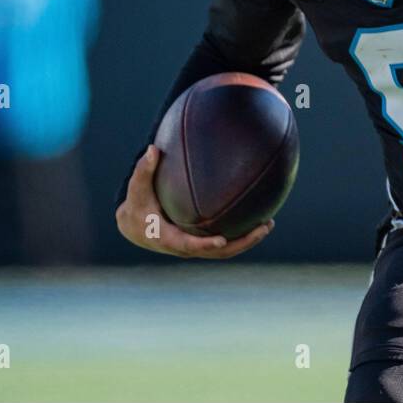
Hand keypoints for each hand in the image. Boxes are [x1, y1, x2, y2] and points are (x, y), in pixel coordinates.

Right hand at [115, 145, 273, 257]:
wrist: (134, 226)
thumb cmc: (137, 204)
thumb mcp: (137, 188)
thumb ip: (144, 169)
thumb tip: (152, 149)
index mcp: (167, 238)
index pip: (188, 245)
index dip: (205, 244)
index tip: (223, 240)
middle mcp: (184, 247)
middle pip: (216, 253)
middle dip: (241, 243)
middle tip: (264, 227)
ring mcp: (194, 248)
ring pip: (224, 252)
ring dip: (247, 241)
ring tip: (268, 224)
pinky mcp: (200, 243)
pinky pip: (224, 245)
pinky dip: (240, 236)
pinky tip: (258, 221)